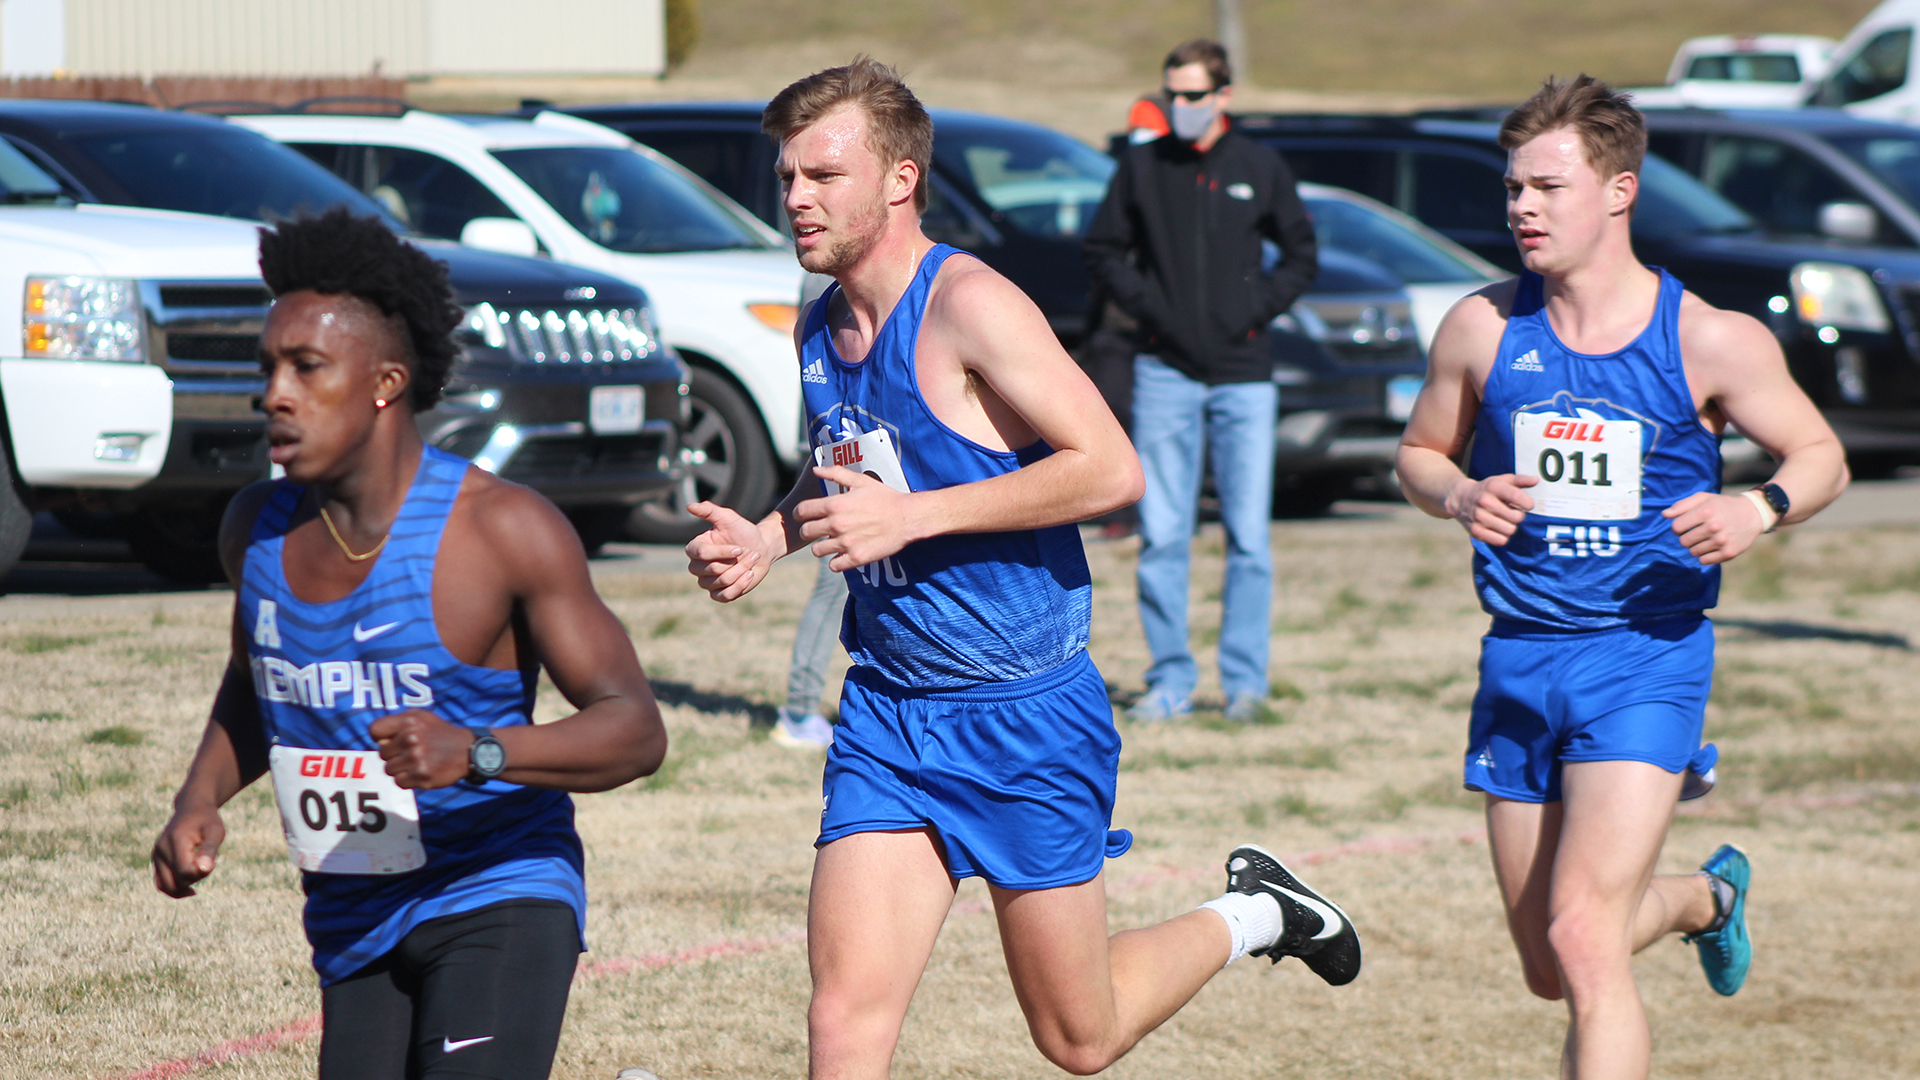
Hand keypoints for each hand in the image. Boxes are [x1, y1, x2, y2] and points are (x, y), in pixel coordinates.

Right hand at [152, 803, 224, 897]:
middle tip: (206, 862)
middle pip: (176, 882)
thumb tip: (204, 869)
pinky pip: (161, 884)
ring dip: (185, 884)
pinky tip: (191, 887)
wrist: (191, 809)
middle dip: (195, 878)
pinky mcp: (156, 861)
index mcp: (175, 840)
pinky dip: (176, 888)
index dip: (201, 873)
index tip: (212, 861)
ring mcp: (155, 856)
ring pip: (166, 886)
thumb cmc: (207, 820)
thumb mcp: (216, 831)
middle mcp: (160, 849)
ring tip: (197, 868)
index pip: (184, 871)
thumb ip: (210, 850)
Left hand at [370, 711, 474, 788]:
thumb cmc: (440, 733)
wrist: (468, 749)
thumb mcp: (421, 717)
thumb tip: (379, 741)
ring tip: (415, 763)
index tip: (391, 741)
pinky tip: (418, 773)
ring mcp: (416, 758)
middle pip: (381, 753)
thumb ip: (398, 723)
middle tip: (410, 753)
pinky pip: (398, 782)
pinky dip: (406, 780)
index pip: (375, 730)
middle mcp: (411, 739)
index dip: (380, 738)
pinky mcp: (422, 775)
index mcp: (409, 722)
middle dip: (393, 755)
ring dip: (399, 769)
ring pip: (388, 769)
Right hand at [685, 501, 771, 601]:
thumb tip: (689, 506)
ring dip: (742, 571)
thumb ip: (709, 511)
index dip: (723, 552)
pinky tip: (749, 574)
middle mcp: (697, 567)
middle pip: (712, 570)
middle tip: (750, 553)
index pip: (702, 554)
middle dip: (736, 562)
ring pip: (722, 582)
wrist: (761, 548)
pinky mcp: (719, 594)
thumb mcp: (728, 518)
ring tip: (752, 561)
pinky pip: (725, 596)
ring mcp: (707, 582)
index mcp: (695, 548)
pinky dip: (740, 585)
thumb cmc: (743, 532)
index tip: (740, 547)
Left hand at [794, 466, 917, 571]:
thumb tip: (816, 469)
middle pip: (806, 532)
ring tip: (831, 543)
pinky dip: (836, 561)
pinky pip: (834, 565)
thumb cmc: (885, 497)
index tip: (805, 516)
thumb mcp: (861, 481)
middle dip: (809, 531)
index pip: (802, 511)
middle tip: (817, 530)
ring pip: (817, 551)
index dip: (800, 514)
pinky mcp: (856, 558)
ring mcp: (845, 543)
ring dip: (822, 547)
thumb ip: (836, 474)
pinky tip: (843, 555)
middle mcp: (836, 525)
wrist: (907, 517)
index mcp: (834, 504)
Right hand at [1444, 473, 1536, 544]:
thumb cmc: (1487, 490)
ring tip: (1504, 520)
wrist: (1460, 498)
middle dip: (1518, 515)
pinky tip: (1497, 528)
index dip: (1528, 503)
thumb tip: (1536, 480)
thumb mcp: (1501, 480)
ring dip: (1510, 526)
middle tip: (1511, 512)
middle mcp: (1485, 501)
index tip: (1526, 504)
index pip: (1519, 498)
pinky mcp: (1476, 531)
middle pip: (1517, 517)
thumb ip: (1520, 480)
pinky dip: (1502, 536)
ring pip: (1510, 530)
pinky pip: (1501, 540)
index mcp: (1493, 486)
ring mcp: (1479, 517)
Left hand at [1663, 491, 1764, 564]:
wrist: (1753, 514)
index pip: (1676, 527)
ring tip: (1707, 538)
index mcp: (1705, 511)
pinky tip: (1713, 546)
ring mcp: (1722, 541)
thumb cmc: (1722, 505)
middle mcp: (1714, 527)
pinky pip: (1704, 561)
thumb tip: (1665, 514)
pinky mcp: (1729, 553)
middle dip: (1686, 537)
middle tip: (1697, 532)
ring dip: (1696, 546)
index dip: (1678, 527)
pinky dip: (1705, 555)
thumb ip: (1682, 505)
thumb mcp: (1704, 498)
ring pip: (1693, 552)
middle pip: (1683, 541)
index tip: (1686, 525)